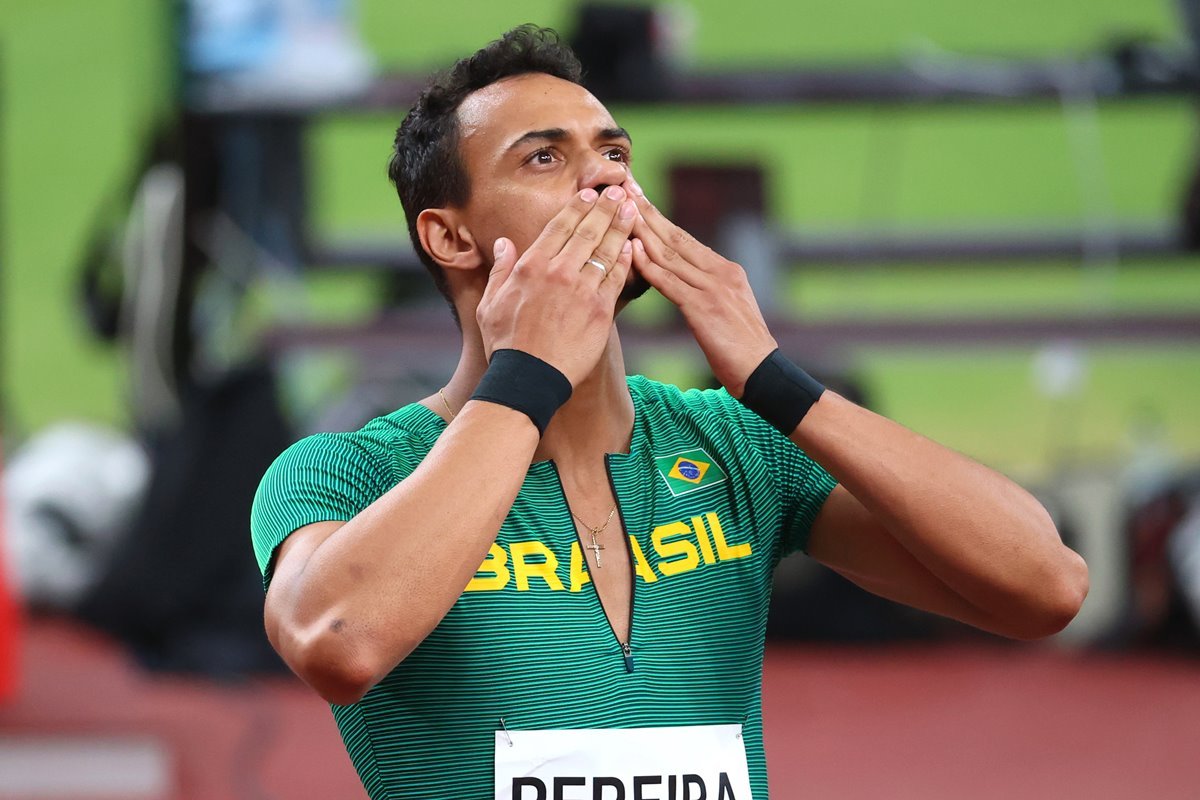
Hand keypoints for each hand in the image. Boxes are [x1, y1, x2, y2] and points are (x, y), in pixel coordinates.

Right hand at [476, 186, 636, 386]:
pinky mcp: (600, 310)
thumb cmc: (506, 344)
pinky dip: (626, 260)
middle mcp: (558, 272)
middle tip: (619, 191)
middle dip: (605, 208)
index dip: (577, 207)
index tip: (590, 194)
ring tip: (632, 210)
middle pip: (587, 231)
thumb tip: (504, 244)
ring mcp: (582, 290)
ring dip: (621, 226)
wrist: (528, 378)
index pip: (559, 227)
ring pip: (606, 250)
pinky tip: (633, 247)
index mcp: (531, 266)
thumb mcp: (490, 304)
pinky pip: (617, 278)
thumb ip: (500, 270)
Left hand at [625, 179, 776, 396]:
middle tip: (623, 186)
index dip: (657, 216)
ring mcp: (713, 289)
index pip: (684, 237)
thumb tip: (682, 280)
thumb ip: (705, 290)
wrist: (764, 373)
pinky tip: (632, 251)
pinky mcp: (704, 309)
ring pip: (669, 255)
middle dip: (646, 211)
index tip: (637, 195)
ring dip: (641, 231)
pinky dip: (650, 266)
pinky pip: (671, 283)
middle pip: (675, 236)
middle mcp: (719, 272)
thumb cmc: (741, 349)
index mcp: (724, 270)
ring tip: (619, 210)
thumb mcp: (726, 310)